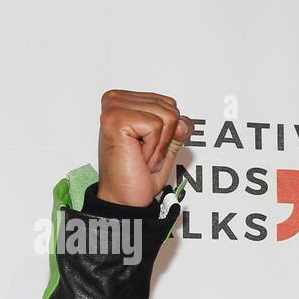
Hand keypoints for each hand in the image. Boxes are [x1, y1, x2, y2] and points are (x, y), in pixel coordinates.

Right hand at [96, 89, 191, 207]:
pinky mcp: (116, 118)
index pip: (168, 103)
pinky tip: (138, 156)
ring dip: (160, 145)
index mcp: (125, 101)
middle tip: (145, 155)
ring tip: (142, 156)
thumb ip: (177, 129)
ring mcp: (114, 107)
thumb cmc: (138, 175)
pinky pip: (157, 126)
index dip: (168, 132)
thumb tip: (184, 121)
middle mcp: (116, 100)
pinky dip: (154, 149)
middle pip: (170, 108)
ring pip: (167, 116)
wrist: (126, 198)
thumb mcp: (166, 147)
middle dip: (166, 138)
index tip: (148, 147)